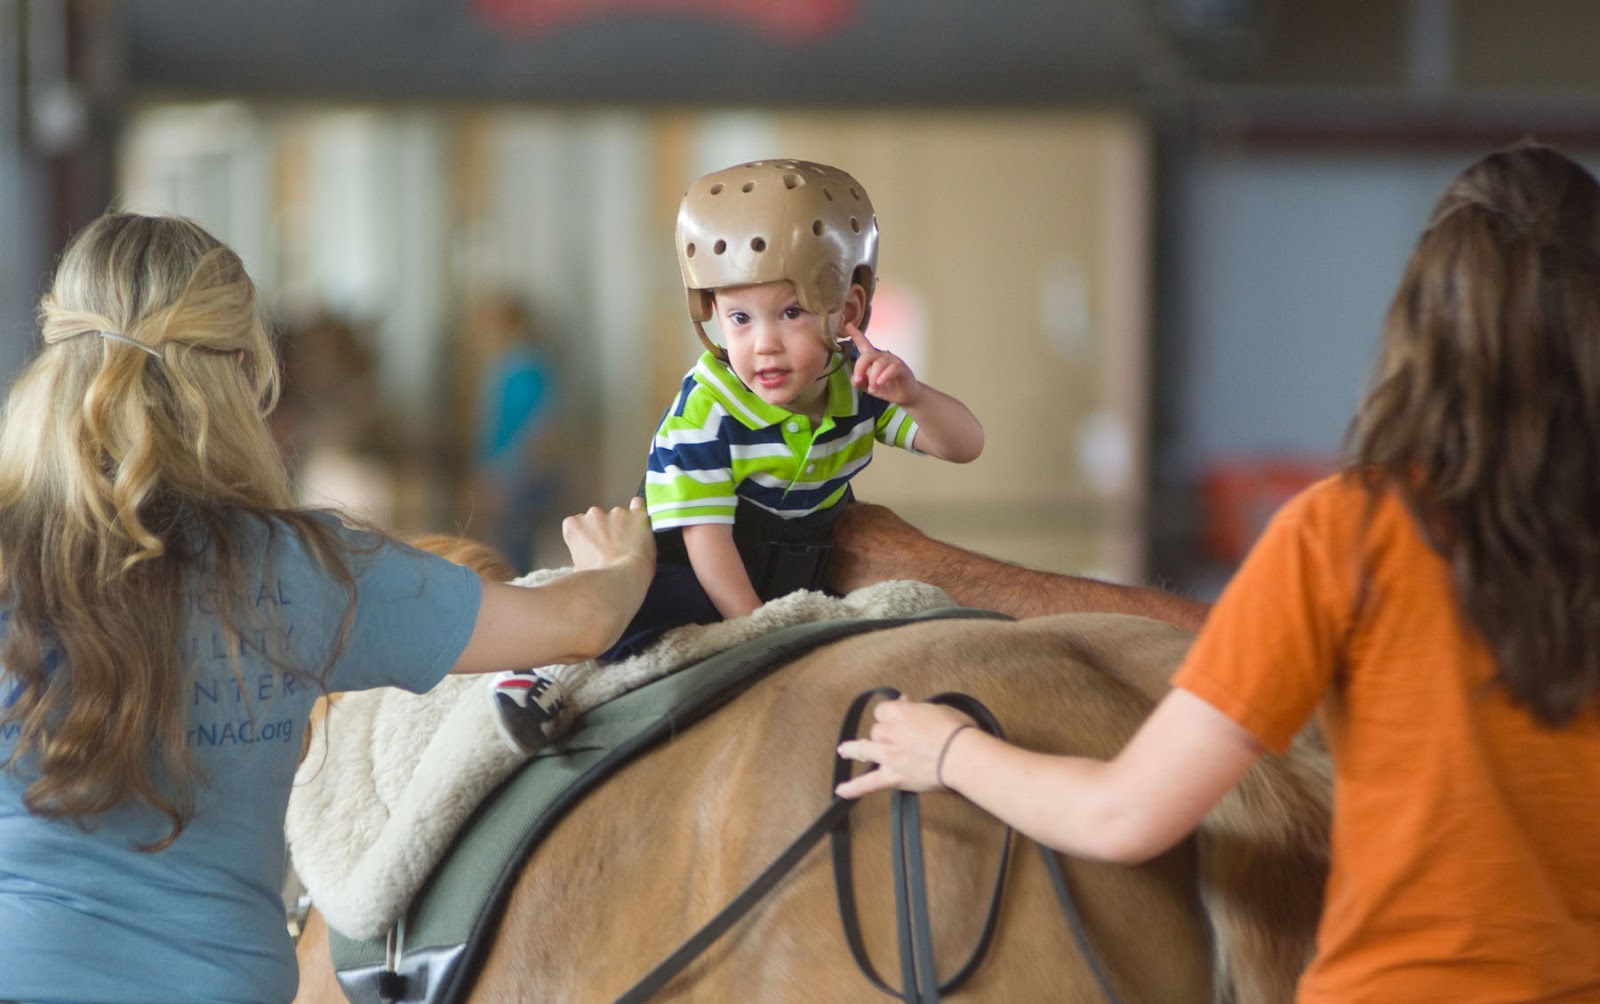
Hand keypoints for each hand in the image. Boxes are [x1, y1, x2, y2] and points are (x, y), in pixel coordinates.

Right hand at [562, 497, 654, 576]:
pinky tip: (639, 521)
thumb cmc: (599, 579)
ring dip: (621, 526)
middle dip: (604, 530)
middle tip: (611, 549)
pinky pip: (639, 505)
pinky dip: (639, 511)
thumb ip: (580, 552)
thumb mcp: (577, 567)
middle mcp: (593, 515)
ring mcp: (615, 513)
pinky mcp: (636, 515)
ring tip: (628, 546)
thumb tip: (587, 557)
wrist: (621, 581)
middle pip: (597, 518)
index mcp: (574, 526)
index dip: (587, 537)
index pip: (577, 525)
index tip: (593, 547)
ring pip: (618, 515)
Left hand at [835, 697, 972, 797]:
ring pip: (864, 749)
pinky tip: (841, 791)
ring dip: (853, 750)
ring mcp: (888, 756)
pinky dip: (853, 788)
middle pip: (876, 731)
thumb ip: (917, 707)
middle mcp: (888, 732)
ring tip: (845, 751)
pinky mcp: (893, 777)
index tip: (898, 717)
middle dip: (884, 734)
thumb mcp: (938, 709)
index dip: (891, 714)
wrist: (962, 756)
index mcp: (898, 712)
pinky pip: (868, 784)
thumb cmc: (956, 731)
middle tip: (897, 737)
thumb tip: (907, 702)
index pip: (883, 711)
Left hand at [842, 322, 919, 404]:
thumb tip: (854, 379)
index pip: (863, 344)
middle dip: (860, 367)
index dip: (856, 334)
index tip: (848, 325)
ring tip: (873, 388)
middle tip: (858, 379)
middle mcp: (882, 356)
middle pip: (867, 355)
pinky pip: (891, 369)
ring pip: (878, 364)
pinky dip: (884, 376)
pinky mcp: (901, 368)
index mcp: (873, 359)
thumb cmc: (886, 387)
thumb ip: (859, 382)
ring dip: (873, 378)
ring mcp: (892, 361)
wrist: (904, 395)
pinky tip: (880, 383)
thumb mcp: (869, 386)